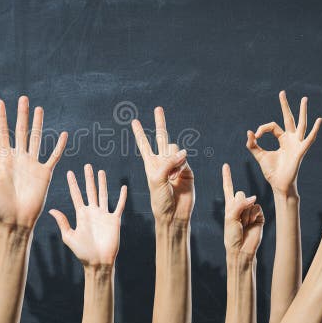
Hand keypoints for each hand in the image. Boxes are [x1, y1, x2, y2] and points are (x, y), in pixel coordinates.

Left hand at [0, 96, 67, 228]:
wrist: (15, 221)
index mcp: (3, 159)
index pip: (2, 133)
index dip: (1, 118)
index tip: (0, 103)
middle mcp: (18, 159)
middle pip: (21, 131)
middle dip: (22, 115)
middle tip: (23, 98)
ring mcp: (32, 165)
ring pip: (36, 139)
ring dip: (38, 124)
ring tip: (39, 109)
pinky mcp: (44, 174)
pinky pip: (53, 157)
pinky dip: (58, 146)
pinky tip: (63, 134)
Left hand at [49, 165, 126, 266]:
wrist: (98, 262)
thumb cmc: (82, 252)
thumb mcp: (69, 237)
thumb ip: (63, 223)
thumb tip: (51, 210)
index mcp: (81, 214)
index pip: (76, 195)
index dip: (73, 184)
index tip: (69, 173)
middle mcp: (92, 212)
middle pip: (90, 191)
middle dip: (88, 178)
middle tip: (87, 165)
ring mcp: (103, 215)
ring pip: (103, 195)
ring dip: (102, 183)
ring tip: (100, 171)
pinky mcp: (114, 220)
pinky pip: (119, 206)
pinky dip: (122, 197)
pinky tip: (123, 187)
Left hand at [131, 107, 194, 224]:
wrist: (174, 214)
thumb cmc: (160, 200)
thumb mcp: (157, 180)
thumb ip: (167, 163)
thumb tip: (183, 151)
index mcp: (151, 164)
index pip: (144, 145)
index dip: (139, 133)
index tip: (133, 121)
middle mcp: (163, 162)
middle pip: (162, 138)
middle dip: (160, 123)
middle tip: (158, 108)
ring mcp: (176, 165)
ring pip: (175, 149)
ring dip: (173, 159)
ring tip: (171, 175)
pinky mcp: (188, 171)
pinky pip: (184, 160)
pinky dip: (181, 166)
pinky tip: (178, 177)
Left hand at [221, 164, 263, 255]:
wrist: (242, 249)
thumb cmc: (232, 235)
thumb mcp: (230, 217)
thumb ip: (240, 204)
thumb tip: (254, 197)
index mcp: (230, 205)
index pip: (228, 187)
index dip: (227, 176)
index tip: (225, 165)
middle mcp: (240, 205)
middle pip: (241, 193)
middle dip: (239, 205)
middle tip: (238, 220)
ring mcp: (250, 210)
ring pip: (250, 202)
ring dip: (246, 214)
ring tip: (244, 224)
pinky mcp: (259, 215)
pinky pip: (258, 208)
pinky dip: (253, 216)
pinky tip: (251, 224)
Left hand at [246, 91, 321, 194]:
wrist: (279, 184)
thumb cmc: (271, 171)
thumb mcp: (259, 155)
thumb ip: (252, 144)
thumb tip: (249, 132)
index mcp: (282, 139)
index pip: (272, 126)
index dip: (262, 129)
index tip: (255, 136)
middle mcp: (291, 139)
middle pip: (288, 118)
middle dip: (285, 106)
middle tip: (282, 92)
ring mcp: (297, 144)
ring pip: (301, 124)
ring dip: (302, 111)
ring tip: (304, 99)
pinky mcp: (301, 151)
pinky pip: (309, 139)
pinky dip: (315, 130)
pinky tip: (319, 120)